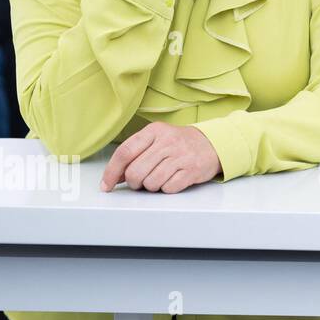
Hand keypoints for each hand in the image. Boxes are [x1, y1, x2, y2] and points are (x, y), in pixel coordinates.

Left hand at [100, 122, 221, 192]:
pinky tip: (173, 179)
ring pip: (151, 183)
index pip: (125, 152)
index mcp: (154, 131)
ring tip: (160, 177)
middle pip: (135, 172)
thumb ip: (135, 154)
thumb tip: (115, 177)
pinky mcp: (192, 170)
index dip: (111, 172)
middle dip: (134, 183)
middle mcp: (167, 141)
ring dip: (151, 186)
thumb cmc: (179, 144)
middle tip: (140, 181)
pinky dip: (167, 188)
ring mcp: (181, 156)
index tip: (106, 185)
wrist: (213, 144)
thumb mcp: (156, 139)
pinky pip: (168, 188)